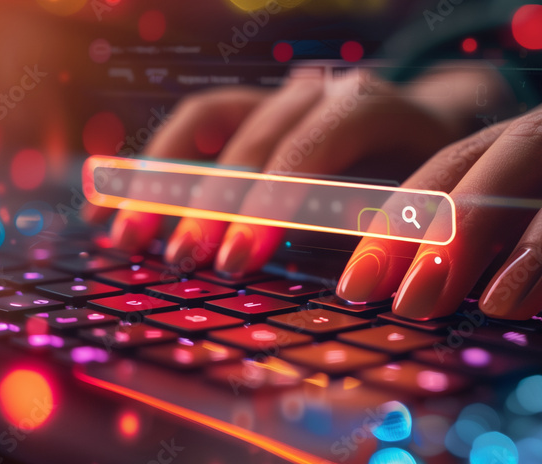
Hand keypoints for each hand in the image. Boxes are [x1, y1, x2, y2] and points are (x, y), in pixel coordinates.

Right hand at [87, 65, 514, 274]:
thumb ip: (383, 236)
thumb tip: (346, 293)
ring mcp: (280, 96)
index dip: (270, 203)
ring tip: (127, 239)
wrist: (427, 131)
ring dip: (165, 183)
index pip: (309, 148)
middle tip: (183, 262)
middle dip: (214, 207)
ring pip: (208, 125)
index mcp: (370, 107)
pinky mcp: (252, 109)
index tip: (238, 261)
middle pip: (252, 141)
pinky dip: (154, 166)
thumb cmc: (427, 184)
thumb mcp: (424, 207)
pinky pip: (193, 128)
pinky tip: (113, 205)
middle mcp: (319, 92)